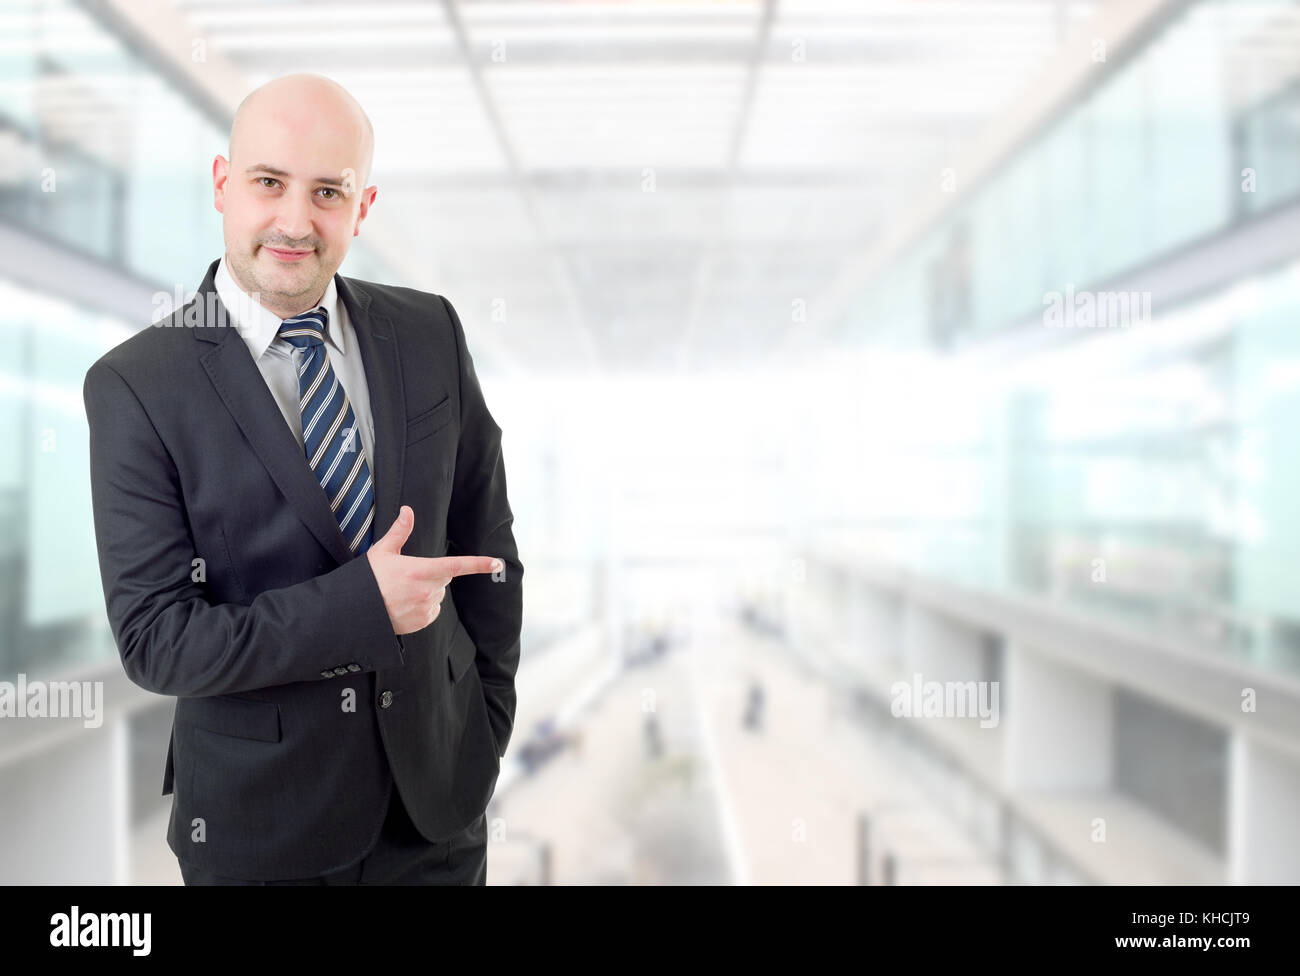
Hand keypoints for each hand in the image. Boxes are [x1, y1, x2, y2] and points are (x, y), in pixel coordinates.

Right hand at [365, 505, 501, 634]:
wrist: (356, 611)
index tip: (497, 563)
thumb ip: (400, 531)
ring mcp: (425, 608)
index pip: (457, 566)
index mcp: (420, 570)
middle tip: (409, 575)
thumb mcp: (382, 552)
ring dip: (428, 592)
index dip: (479, 564)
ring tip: (403, 592)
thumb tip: (407, 510)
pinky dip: (424, 607)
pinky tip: (405, 604)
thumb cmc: (368, 579)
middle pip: (444, 579)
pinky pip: (432, 611)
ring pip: (438, 595)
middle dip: (433, 575)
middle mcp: (426, 591)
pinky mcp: (422, 621)